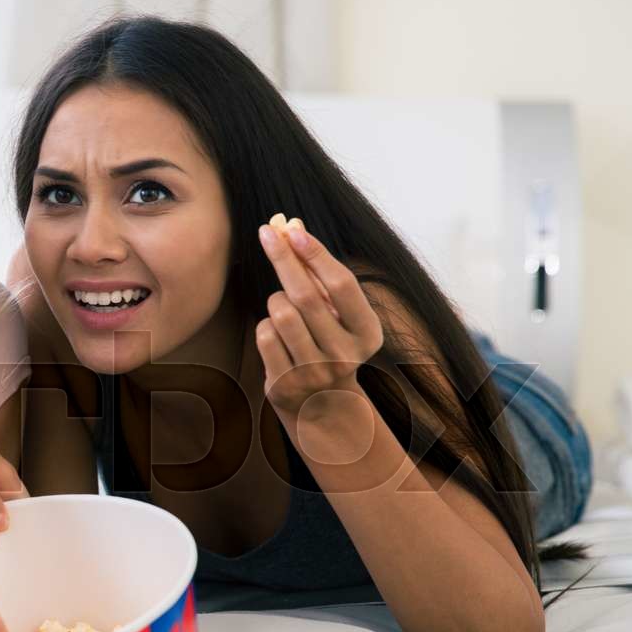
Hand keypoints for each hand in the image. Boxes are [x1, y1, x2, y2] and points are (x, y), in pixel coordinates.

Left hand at [254, 214, 383, 427]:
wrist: (322, 403)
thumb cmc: (329, 342)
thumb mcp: (337, 313)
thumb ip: (319, 274)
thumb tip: (291, 227)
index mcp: (367, 333)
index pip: (341, 284)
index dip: (316, 254)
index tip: (293, 229)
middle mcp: (345, 355)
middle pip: (306, 295)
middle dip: (284, 258)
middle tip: (267, 232)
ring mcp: (314, 372)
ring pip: (281, 313)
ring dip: (275, 300)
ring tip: (284, 306)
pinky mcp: (284, 383)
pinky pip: (264, 334)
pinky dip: (266, 324)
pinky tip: (277, 333)